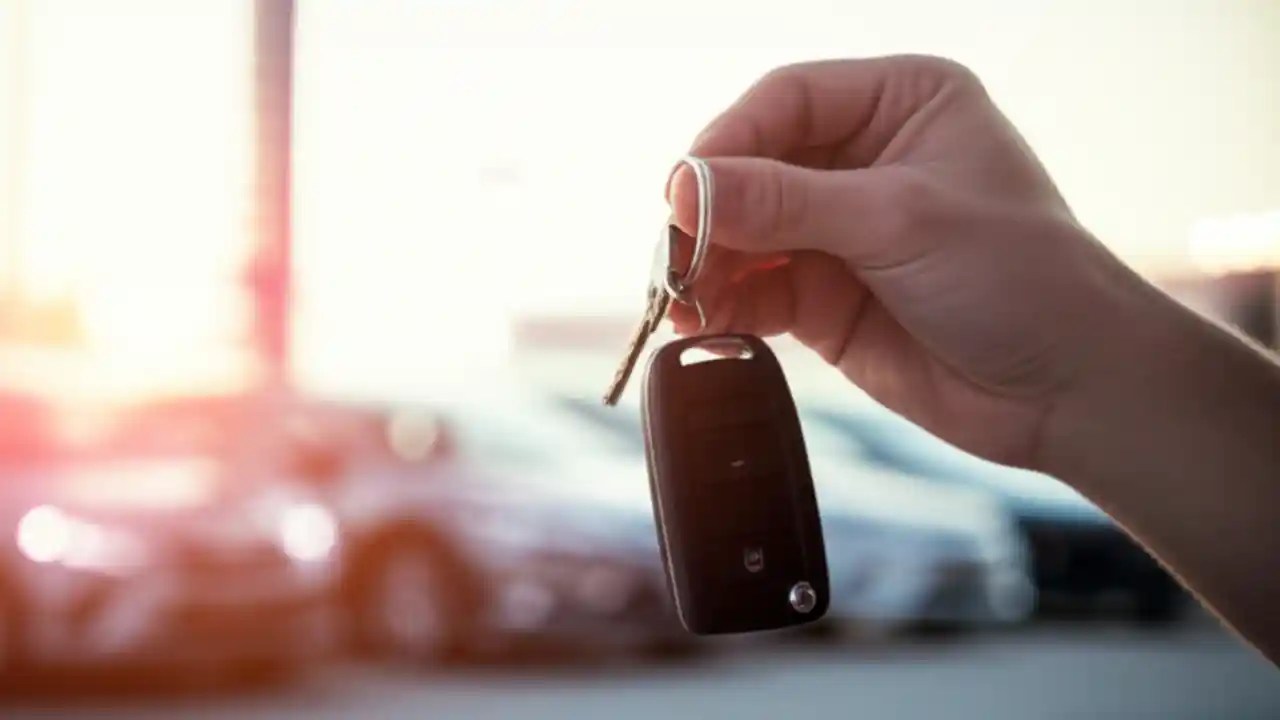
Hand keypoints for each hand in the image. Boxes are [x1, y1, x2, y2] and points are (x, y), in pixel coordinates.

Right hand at [667, 56, 1149, 469]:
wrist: (1070, 388)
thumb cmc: (1020, 276)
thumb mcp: (899, 219)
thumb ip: (785, 203)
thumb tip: (683, 189)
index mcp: (901, 102)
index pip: (787, 100)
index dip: (729, 141)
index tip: (683, 192)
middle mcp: (866, 158)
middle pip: (754, 167)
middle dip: (711, 213)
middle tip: (672, 255)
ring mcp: (842, 231)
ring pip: (746, 233)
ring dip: (708, 265)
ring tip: (682, 299)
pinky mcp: (827, 297)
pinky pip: (757, 289)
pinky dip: (726, 304)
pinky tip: (704, 322)